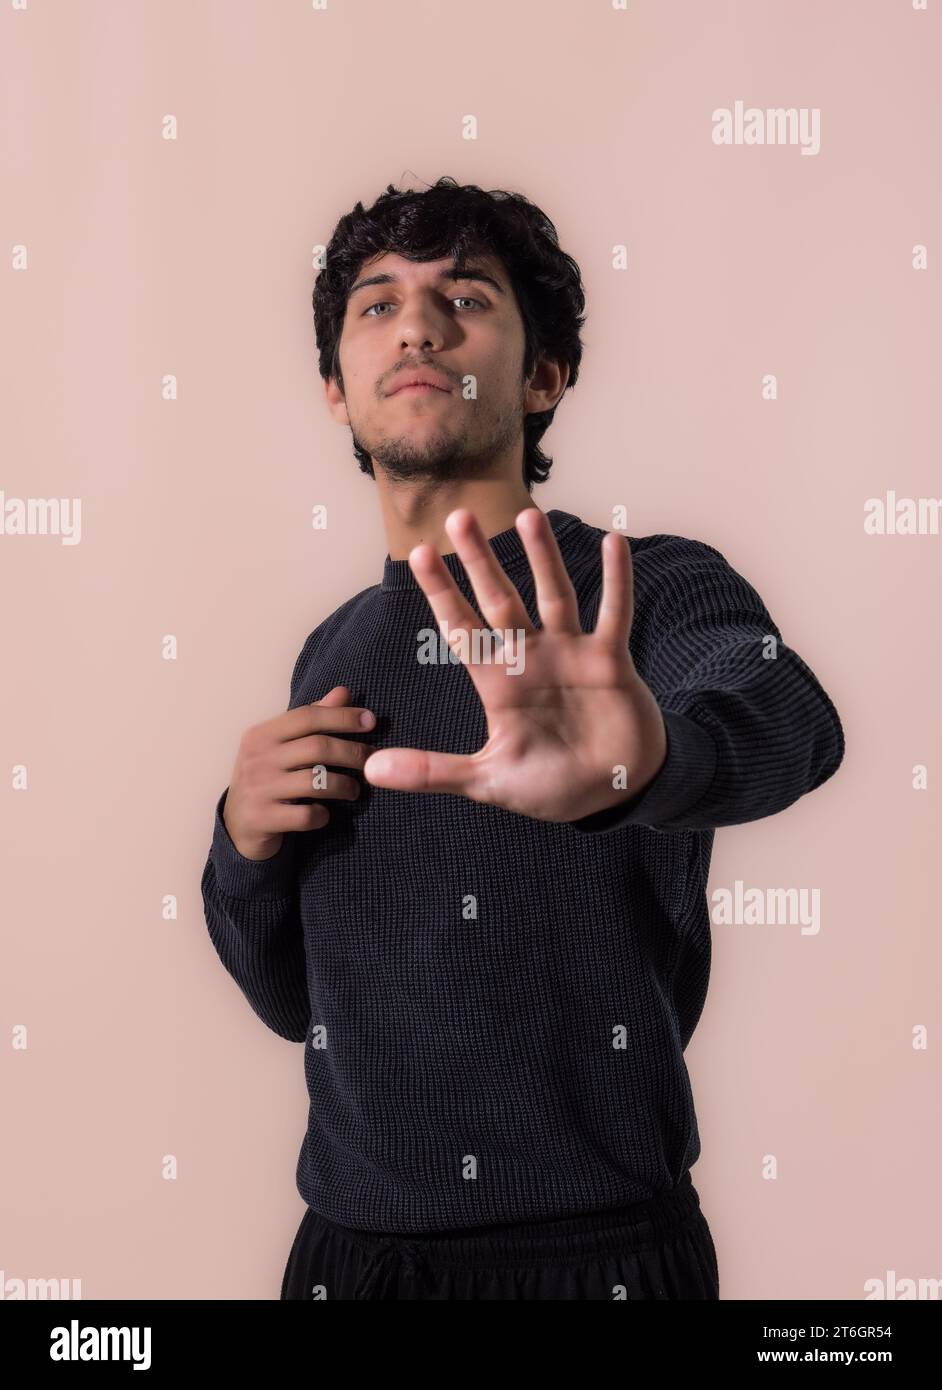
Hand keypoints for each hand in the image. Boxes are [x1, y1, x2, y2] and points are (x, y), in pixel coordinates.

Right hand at [223, 685, 374, 858]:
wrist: (237, 824)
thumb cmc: (267, 778)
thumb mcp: (281, 746)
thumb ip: (312, 720)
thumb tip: (343, 692)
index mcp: (261, 734)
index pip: (307, 716)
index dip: (342, 716)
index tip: (371, 720)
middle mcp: (257, 758)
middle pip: (317, 747)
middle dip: (351, 752)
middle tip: (371, 761)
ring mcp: (258, 789)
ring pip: (315, 782)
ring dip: (344, 785)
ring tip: (354, 790)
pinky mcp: (262, 819)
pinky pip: (306, 815)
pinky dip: (322, 815)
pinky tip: (325, 814)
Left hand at [362, 508, 666, 823]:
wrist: (613, 794)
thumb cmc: (551, 786)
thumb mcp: (488, 781)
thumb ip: (433, 771)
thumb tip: (372, 772)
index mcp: (498, 683)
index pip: (461, 630)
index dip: (442, 593)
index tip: (420, 554)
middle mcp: (531, 659)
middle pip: (500, 600)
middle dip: (480, 561)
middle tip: (458, 515)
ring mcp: (571, 655)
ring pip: (554, 595)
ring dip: (542, 558)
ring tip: (527, 516)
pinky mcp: (611, 662)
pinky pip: (614, 614)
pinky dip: (616, 582)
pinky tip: (614, 543)